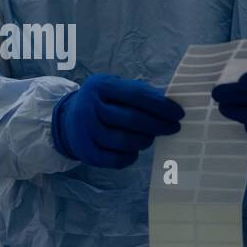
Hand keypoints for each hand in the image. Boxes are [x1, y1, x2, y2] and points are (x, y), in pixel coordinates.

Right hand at [52, 73, 184, 168]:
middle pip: (133, 120)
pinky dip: (131, 156)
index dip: (161, 106)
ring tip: (150, 138)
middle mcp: (90, 107)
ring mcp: (86, 132)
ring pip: (126, 141)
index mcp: (100, 86)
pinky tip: (134, 151)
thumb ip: (138, 93)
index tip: (178, 113)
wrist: (67, 121)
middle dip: (158, 125)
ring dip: (145, 141)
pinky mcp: (86, 152)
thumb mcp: (114, 88)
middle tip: (173, 128)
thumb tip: (170, 106)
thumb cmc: (101, 102)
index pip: (138, 96)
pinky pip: (117, 159)